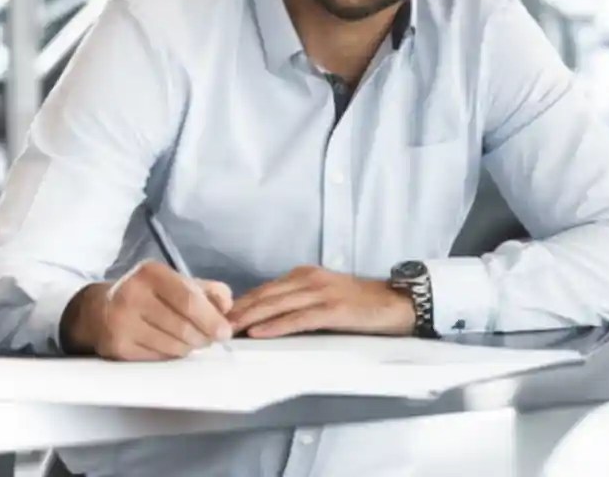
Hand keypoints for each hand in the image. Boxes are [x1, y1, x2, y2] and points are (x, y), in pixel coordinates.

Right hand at [63, 261, 232, 360]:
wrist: (100, 310)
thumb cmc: (148, 294)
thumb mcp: (177, 282)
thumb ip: (209, 290)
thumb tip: (228, 308)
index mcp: (151, 273)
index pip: (188, 299)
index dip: (211, 319)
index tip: (224, 332)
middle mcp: (132, 294)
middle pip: (182, 327)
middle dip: (204, 337)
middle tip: (209, 339)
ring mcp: (122, 322)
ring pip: (172, 345)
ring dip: (189, 347)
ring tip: (191, 341)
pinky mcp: (117, 346)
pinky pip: (158, 357)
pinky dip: (172, 354)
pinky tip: (170, 345)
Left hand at [227, 266, 413, 338]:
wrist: (396, 303)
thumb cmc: (360, 303)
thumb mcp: (324, 295)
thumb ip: (298, 301)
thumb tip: (266, 317)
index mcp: (304, 275)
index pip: (265, 289)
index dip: (241, 302)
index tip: (218, 314)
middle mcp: (309, 279)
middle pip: (265, 295)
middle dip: (238, 310)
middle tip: (213, 324)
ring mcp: (321, 293)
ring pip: (276, 305)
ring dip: (250, 318)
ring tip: (228, 329)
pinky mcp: (332, 310)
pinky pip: (298, 319)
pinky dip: (276, 326)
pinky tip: (259, 332)